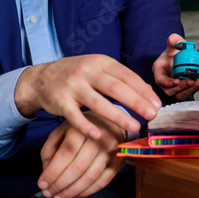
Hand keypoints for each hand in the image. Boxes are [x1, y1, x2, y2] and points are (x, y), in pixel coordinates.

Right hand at [14, 54, 160, 140]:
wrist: (41, 77)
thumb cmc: (78, 74)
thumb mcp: (99, 68)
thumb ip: (121, 79)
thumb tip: (148, 92)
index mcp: (101, 62)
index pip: (127, 76)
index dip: (143, 91)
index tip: (157, 104)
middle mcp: (87, 71)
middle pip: (116, 88)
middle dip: (136, 102)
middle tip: (152, 115)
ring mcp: (72, 86)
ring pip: (98, 103)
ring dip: (118, 117)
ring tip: (134, 127)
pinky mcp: (59, 101)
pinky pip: (75, 116)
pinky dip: (86, 126)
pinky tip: (99, 135)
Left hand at [38, 111, 125, 197]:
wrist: (111, 123)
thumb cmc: (81, 130)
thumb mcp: (61, 132)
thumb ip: (49, 150)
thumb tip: (48, 172)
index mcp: (83, 128)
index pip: (67, 152)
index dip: (53, 171)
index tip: (41, 184)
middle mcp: (101, 138)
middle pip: (78, 166)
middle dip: (60, 184)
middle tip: (48, 193)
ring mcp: (112, 151)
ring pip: (91, 176)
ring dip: (72, 191)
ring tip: (59, 197)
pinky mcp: (118, 162)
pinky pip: (102, 181)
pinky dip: (87, 192)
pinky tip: (74, 194)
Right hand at [154, 33, 198, 98]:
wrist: (185, 57)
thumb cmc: (175, 52)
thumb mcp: (174, 43)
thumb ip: (174, 40)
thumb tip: (179, 41)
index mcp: (159, 70)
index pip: (159, 79)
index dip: (166, 82)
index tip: (176, 81)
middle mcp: (164, 80)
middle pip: (168, 90)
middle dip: (179, 87)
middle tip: (189, 81)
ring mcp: (172, 87)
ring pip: (177, 94)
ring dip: (187, 90)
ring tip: (196, 82)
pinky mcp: (181, 90)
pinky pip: (185, 94)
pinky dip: (192, 90)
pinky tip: (198, 83)